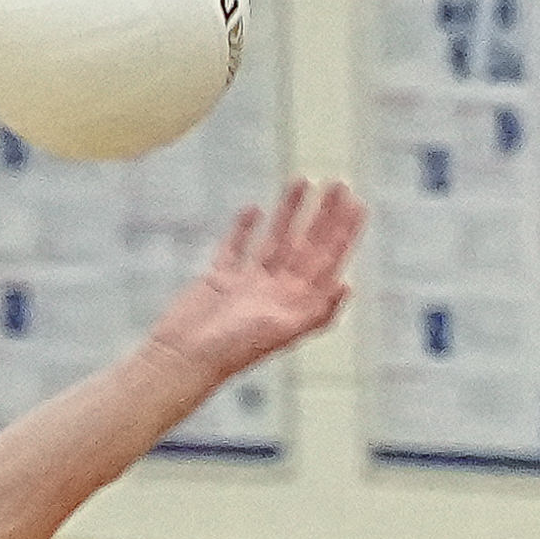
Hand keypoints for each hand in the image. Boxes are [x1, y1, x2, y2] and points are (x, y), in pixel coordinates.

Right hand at [145, 180, 366, 381]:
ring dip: (290, 212)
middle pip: (307, 245)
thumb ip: (316, 310)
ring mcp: (248, 284)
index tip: (357, 202)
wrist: (183, 357)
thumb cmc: (231, 350)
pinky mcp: (219, 279)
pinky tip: (253, 209)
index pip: (327, 260)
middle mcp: (276, 291)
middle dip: (324, 214)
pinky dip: (244, 229)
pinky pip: (235, 248)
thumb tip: (347, 284)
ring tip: (302, 181)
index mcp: (295, 302)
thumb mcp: (281, 330)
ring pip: (276, 240)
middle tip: (338, 183)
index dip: (344, 231)